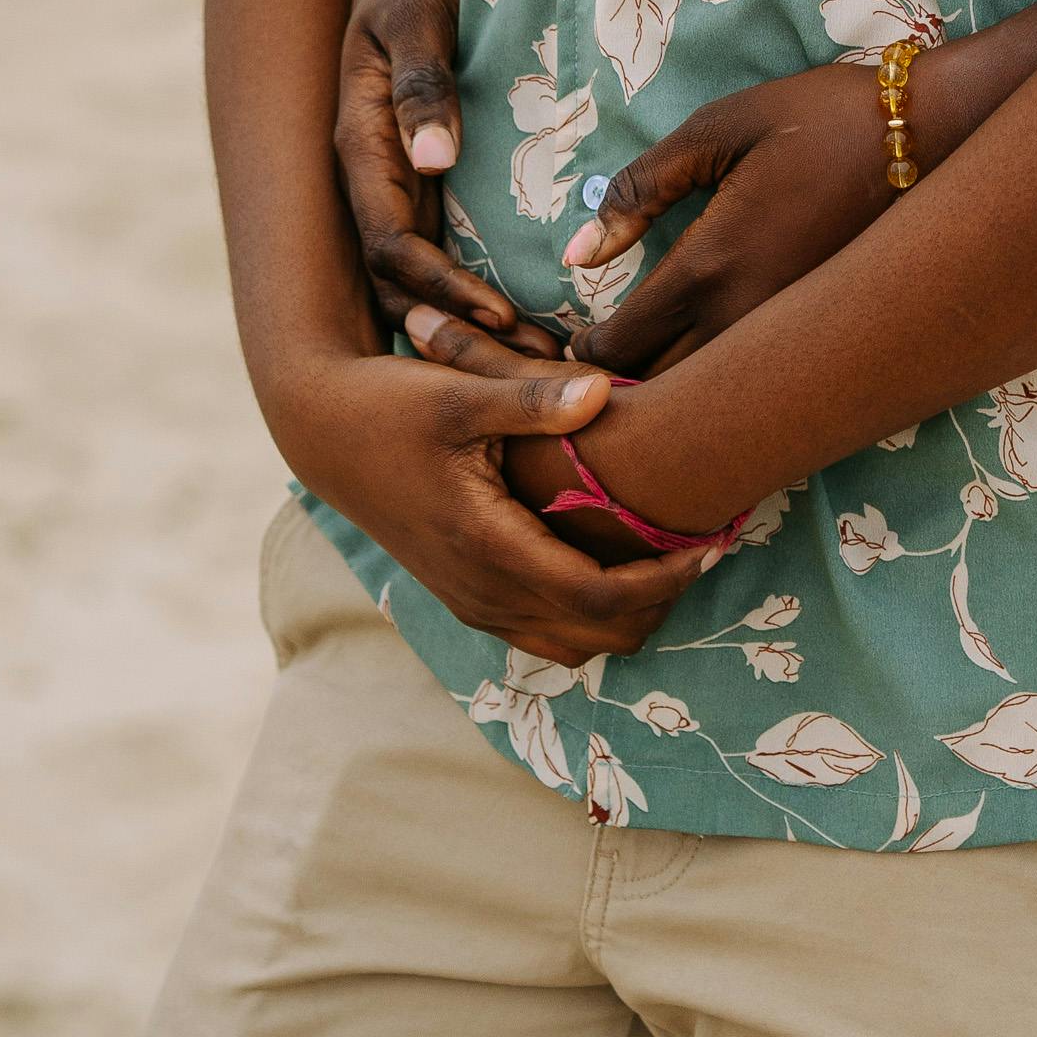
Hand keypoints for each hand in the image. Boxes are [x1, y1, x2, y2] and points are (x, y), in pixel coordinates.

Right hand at [273, 339, 704, 662]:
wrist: (324, 430)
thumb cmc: (392, 405)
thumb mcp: (462, 395)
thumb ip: (535, 400)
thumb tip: (607, 392)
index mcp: (490, 548)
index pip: (602, 596)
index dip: (666, 577)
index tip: (712, 539)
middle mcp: (482, 591)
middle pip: (597, 637)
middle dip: (659, 602)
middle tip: (706, 547)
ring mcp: (470, 600)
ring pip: (570, 645)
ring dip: (625, 614)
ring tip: (669, 556)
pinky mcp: (464, 593)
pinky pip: (541, 631)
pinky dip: (588, 614)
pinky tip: (613, 559)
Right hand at [333, 0, 562, 356]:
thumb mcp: (415, 12)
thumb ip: (423, 84)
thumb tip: (431, 161)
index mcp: (361, 143)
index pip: (391, 245)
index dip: (442, 288)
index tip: (503, 315)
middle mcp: (375, 173)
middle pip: (400, 284)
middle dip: (458, 330)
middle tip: (528, 368)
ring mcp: (398, 178)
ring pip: (417, 278)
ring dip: (468, 322)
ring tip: (536, 360)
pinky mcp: (426, 174)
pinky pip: (442, 246)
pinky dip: (475, 287)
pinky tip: (528, 311)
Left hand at [559, 62, 893, 375]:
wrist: (937, 132)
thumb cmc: (821, 118)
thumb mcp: (718, 129)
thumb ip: (639, 189)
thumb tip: (576, 255)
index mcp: (712, 265)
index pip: (621, 347)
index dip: (583, 356)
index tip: (570, 345)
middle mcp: (750, 320)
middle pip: (662, 395)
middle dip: (621, 391)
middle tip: (597, 370)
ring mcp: (794, 339)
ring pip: (713, 402)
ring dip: (675, 396)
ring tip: (650, 371)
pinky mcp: (827, 342)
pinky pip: (761, 386)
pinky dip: (729, 388)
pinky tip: (717, 361)